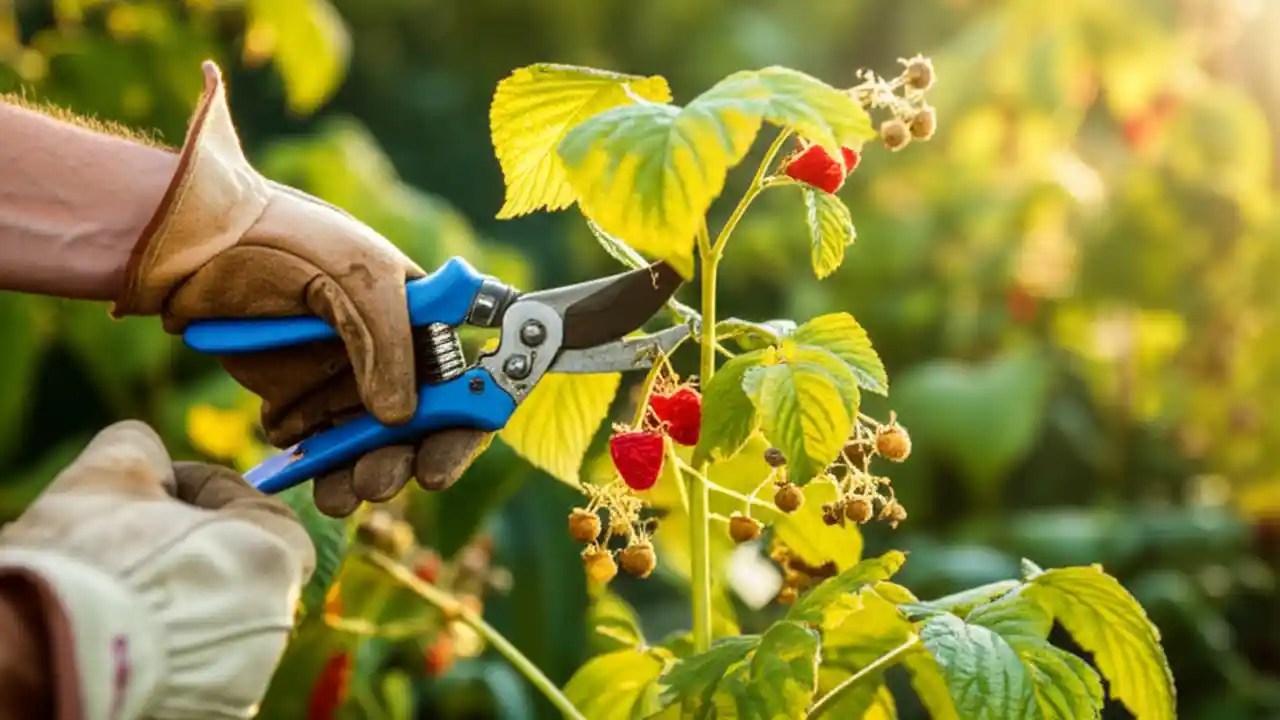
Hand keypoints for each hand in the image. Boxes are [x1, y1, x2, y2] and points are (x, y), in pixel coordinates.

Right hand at [0, 421, 313, 718]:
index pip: (258, 506)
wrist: (43, 661)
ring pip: (203, 616)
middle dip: (180, 544)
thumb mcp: (110, 475)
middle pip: (231, 566)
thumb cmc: (87, 558)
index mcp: (275, 556)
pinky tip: (103, 626)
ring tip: (104, 584)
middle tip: (124, 536)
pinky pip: (180, 662)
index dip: (200, 486)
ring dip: (162, 593)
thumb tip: (147, 458)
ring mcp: (240, 675)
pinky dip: (150, 641)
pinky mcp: (201, 711)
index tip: (153, 484)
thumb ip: (141, 452)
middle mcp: (272, 623)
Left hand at [113, 61, 490, 514]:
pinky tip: (307, 477)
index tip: (436, 464)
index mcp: (422, 316)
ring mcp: (343, 378)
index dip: (464, 426)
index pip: (466, 379)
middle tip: (380, 481)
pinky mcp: (296, 399)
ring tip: (343, 493)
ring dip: (364, 474)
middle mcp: (391, 353)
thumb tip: (401, 420)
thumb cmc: (287, 241)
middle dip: (406, 460)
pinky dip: (316, 469)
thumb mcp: (356, 280)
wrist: (190, 244)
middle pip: (422, 425)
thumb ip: (389, 347)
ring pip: (370, 445)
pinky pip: (317, 448)